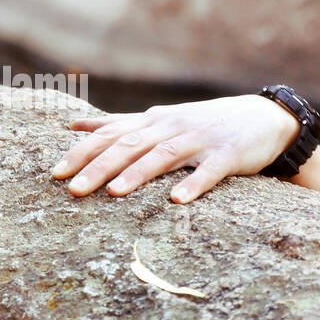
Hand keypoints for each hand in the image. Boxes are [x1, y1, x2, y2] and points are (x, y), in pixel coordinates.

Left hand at [50, 94, 319, 203]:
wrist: (264, 118)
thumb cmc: (204, 124)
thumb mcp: (159, 120)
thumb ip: (118, 124)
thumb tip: (75, 126)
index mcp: (152, 122)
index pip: (110, 135)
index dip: (82, 152)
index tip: (54, 173)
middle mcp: (171, 127)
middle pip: (130, 145)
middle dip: (99, 166)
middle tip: (73, 189)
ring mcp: (200, 139)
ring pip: (163, 155)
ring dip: (138, 173)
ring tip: (114, 192)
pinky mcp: (228, 154)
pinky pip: (209, 171)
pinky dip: (193, 184)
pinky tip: (177, 201)